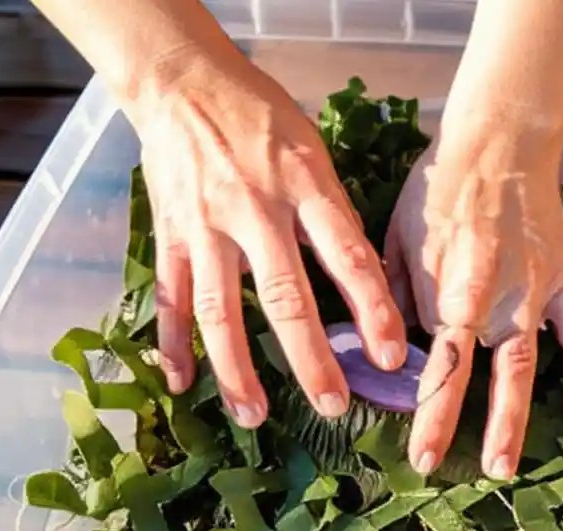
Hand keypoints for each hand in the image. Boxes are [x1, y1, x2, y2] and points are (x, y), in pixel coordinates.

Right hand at [131, 50, 405, 426]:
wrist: (183, 81)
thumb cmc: (261, 117)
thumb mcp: (314, 152)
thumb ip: (333, 215)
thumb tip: (365, 281)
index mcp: (304, 185)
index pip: (348, 257)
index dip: (373, 310)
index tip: (392, 356)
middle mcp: (254, 210)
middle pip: (284, 297)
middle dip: (310, 358)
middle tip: (332, 404)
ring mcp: (205, 227)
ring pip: (220, 312)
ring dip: (237, 370)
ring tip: (255, 417)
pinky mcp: (169, 235)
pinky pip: (171, 298)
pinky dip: (173, 345)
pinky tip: (183, 384)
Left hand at [386, 131, 562, 478]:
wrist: (500, 140)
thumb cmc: (439, 187)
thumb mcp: (397, 236)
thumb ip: (396, 296)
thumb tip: (388, 352)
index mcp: (453, 283)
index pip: (443, 362)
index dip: (434, 413)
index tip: (423, 455)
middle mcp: (498, 295)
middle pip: (490, 372)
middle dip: (476, 426)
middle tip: (467, 473)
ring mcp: (537, 291)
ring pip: (531, 364)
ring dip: (520, 417)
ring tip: (508, 465)